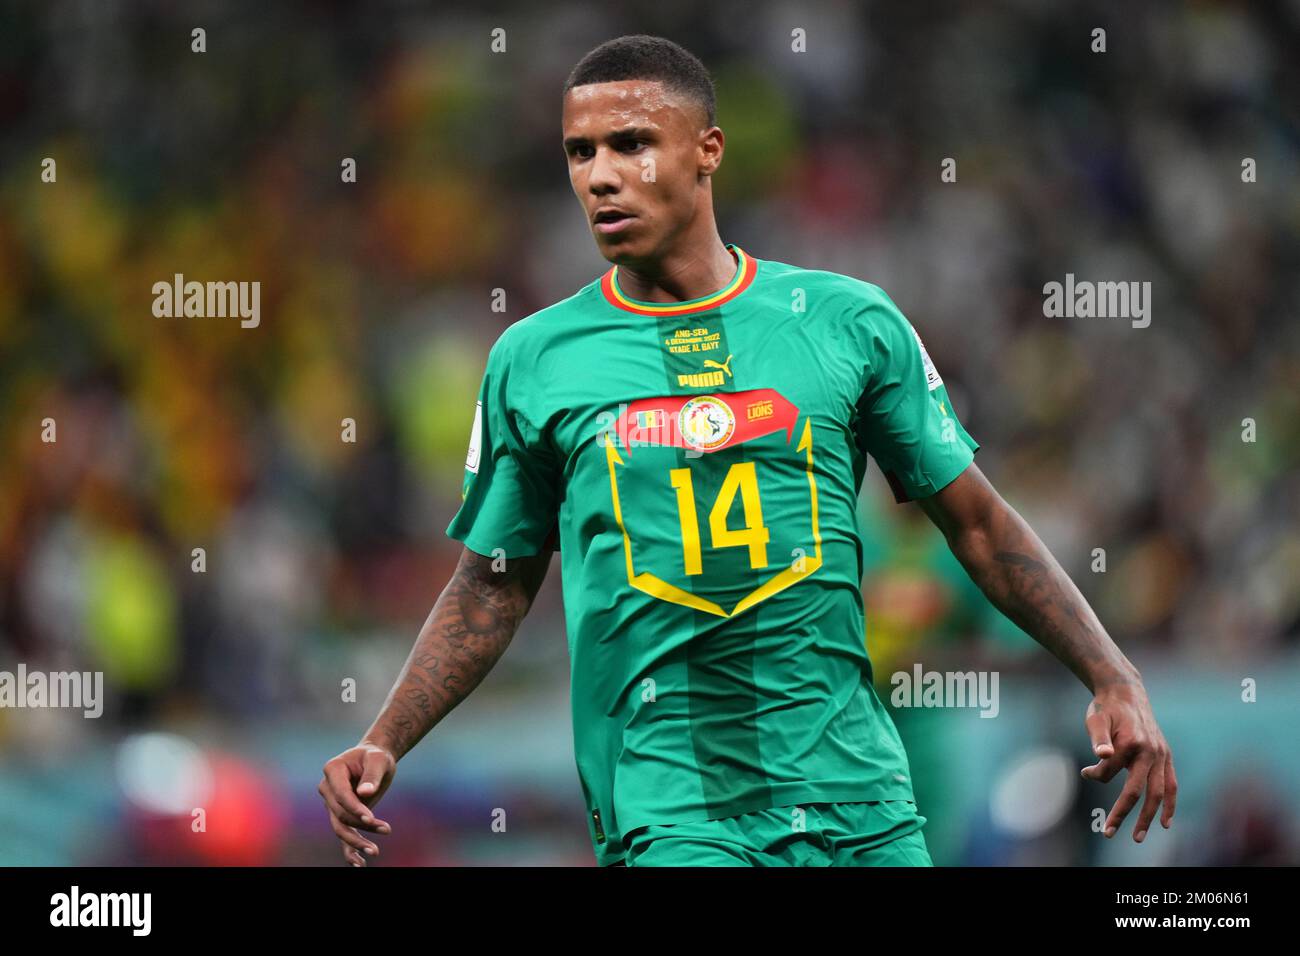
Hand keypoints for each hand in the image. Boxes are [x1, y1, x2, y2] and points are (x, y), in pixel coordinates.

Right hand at [319, 741, 396, 865]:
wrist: (374, 760)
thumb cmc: (376, 757)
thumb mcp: (379, 759)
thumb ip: (372, 774)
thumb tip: (365, 794)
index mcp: (332, 769)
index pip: (341, 794)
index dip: (354, 808)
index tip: (371, 818)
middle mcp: (327, 788)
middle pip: (340, 813)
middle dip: (361, 825)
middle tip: (386, 829)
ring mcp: (331, 803)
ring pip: (340, 827)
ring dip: (356, 841)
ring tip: (374, 851)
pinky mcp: (340, 815)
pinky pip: (342, 835)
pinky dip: (349, 850)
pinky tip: (360, 864)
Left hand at [1080, 683, 1176, 841]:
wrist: (1126, 693)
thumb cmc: (1106, 708)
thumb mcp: (1095, 719)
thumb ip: (1098, 738)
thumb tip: (1101, 756)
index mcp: (1132, 742)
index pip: (1110, 771)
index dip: (1096, 774)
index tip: (1087, 772)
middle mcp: (1151, 751)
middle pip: (1139, 790)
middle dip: (1123, 813)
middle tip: (1109, 833)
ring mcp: (1161, 755)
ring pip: (1159, 792)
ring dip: (1149, 816)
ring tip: (1139, 836)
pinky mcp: (1166, 756)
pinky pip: (1172, 784)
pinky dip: (1170, 804)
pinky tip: (1166, 822)